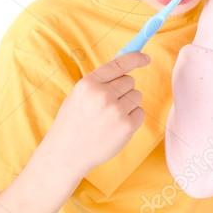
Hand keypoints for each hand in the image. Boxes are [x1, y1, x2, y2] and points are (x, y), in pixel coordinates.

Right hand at [47, 52, 149, 174]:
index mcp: (89, 84)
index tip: (146, 58)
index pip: (119, 64)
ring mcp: (116, 111)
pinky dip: (132, 119)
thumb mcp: (79, 95)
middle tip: (107, 106)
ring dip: (128, 105)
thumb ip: (101, 81)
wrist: (66, 153)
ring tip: (109, 118)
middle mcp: (103, 94)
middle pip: (130, 81)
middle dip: (123, 91)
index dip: (135, 58)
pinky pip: (140, 112)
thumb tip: (126, 66)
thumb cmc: (73, 122)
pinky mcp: (126, 126)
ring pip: (137, 96)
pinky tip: (115, 127)